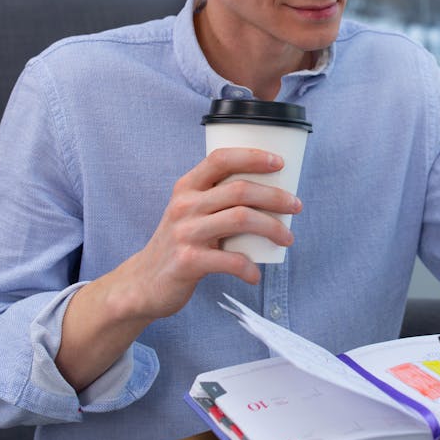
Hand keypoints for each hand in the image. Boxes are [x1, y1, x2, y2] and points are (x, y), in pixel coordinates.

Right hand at [113, 147, 303, 319]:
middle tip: (296, 206)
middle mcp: (184, 205)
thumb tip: (270, 192)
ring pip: (241, 219)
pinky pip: (231, 260)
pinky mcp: (188, 261)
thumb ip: (217, 199)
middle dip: (276, 196)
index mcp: (187, 187)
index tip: (279, 163)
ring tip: (287, 238)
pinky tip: (255, 275)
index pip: (220, 159)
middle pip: (240, 190)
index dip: (252, 156)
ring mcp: (185, 233)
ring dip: (273, 228)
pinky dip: (250, 268)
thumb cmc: (180, 243)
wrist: (143, 282)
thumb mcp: (190, 212)